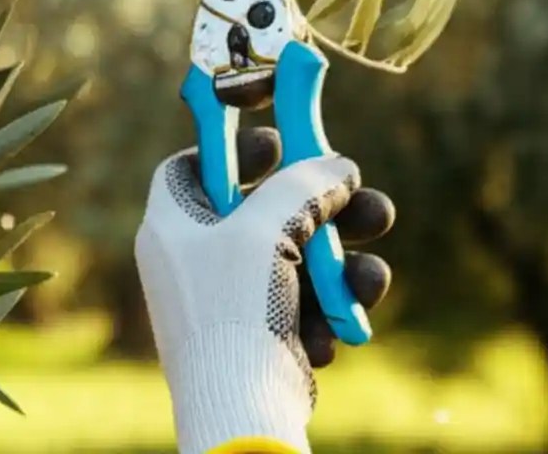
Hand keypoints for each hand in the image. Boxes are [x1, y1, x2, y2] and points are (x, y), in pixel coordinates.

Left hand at [135, 127, 393, 453]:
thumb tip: (338, 167)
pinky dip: (329, 308)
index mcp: (173, 226)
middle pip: (263, 209)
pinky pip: (304, 302)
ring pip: (296, 258)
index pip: (194, 166)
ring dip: (342, 261)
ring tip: (375, 273)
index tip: (280, 139)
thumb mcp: (264, 228)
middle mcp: (196, 260)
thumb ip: (301, 185)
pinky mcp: (262, 334)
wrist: (241, 408)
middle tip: (360, 189)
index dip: (236, 148)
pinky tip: (344, 321)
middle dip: (321, 204)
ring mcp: (230, 300)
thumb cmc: (234, 310)